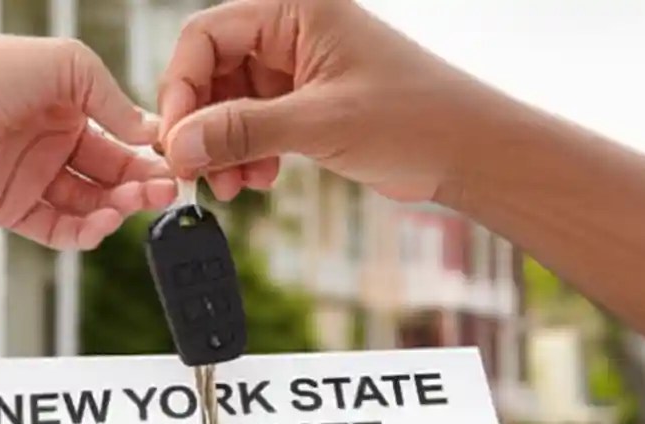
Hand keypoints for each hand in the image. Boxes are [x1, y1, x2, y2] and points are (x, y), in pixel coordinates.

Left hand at [0, 37, 176, 247]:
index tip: (171, 162)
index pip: (121, 137)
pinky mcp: (14, 210)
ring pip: (90, 204)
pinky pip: (59, 230)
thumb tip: (145, 132)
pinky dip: (85, 232)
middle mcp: (52, 143)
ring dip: (116, 209)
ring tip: (130, 205)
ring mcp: (33, 178)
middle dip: (140, 185)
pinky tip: (101, 223)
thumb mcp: (67, 64)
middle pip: (111, 175)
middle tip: (163, 192)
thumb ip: (111, 98)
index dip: (146, 152)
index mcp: (67, 106)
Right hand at [159, 0, 491, 203]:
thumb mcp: (320, 123)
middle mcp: (292, 32)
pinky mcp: (305, 105)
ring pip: (229, 104)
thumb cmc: (416, 116)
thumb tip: (180, 145)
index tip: (176, 139)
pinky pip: (253, 125)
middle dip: (202, 125)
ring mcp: (298, 69)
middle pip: (212, 72)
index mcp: (295, 8)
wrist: (468, 152)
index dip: (182, 88)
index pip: (207, 36)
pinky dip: (246, 154)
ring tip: (233, 185)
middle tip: (197, 172)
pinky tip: (257, 179)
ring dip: (222, 147)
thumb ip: (243, 131)